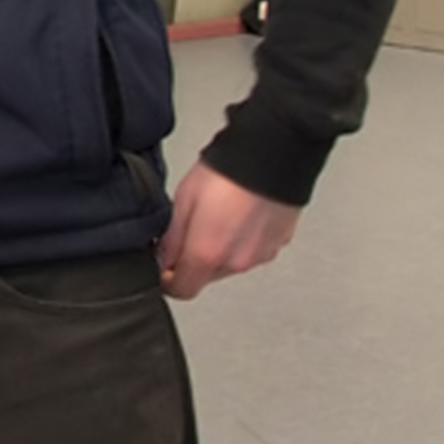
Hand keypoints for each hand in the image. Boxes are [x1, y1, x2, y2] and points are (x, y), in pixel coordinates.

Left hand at [158, 159, 301, 300]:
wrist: (272, 154)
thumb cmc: (227, 171)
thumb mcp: (184, 200)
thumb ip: (172, 237)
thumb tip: (164, 258)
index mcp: (207, 254)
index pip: (182, 290)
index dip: (169, 280)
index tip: (165, 267)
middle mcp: (236, 262)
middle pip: (207, 276)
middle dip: (195, 259)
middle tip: (191, 228)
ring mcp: (261, 254)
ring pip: (231, 264)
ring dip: (221, 249)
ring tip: (219, 214)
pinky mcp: (278, 243)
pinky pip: (253, 251)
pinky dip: (243, 240)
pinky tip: (239, 214)